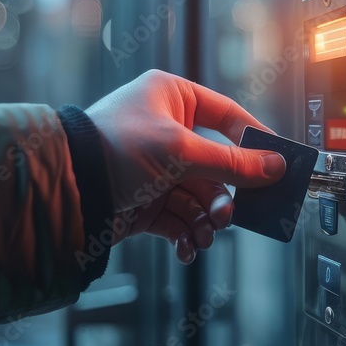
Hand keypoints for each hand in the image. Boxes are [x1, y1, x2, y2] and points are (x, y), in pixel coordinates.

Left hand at [86, 70, 285, 262]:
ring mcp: (155, 168)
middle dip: (223, 196)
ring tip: (204, 236)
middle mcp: (166, 130)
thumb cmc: (116, 148)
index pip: (227, 115)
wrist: (66, 186)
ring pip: (199, 197)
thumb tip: (276, 167)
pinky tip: (186, 248)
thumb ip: (233, 164)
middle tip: (229, 215)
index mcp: (172, 98)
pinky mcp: (144, 201)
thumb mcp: (182, 152)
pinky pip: (178, 219)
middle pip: (216, 166)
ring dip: (206, 221)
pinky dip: (186, 235)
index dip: (254, 140)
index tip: (278, 163)